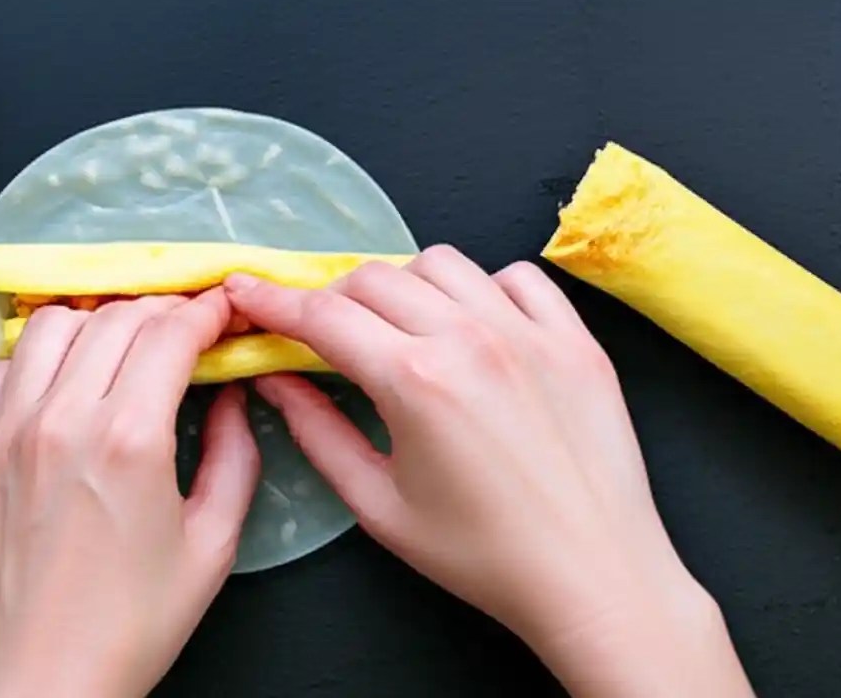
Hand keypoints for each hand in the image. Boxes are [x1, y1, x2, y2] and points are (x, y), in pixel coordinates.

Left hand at [0, 290, 259, 697]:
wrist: (35, 685)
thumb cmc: (127, 630)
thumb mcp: (212, 548)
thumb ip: (235, 458)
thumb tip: (234, 398)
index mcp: (129, 441)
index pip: (170, 333)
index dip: (204, 311)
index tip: (219, 311)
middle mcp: (60, 422)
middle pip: (115, 320)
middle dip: (159, 312)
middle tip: (181, 330)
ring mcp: (2, 434)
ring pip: (51, 328)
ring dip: (95, 325)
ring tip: (117, 350)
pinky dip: (35, 362)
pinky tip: (57, 385)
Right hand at [224, 246, 751, 696]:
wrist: (593, 576)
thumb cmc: (484, 557)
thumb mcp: (379, 506)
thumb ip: (317, 433)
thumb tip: (276, 381)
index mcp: (416, 382)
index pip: (323, 316)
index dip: (274, 300)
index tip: (247, 292)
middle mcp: (472, 340)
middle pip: (373, 278)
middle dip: (332, 298)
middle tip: (323, 332)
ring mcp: (530, 334)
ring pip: (441, 263)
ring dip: (403, 286)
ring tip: (399, 328)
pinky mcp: (575, 340)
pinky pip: (516, 277)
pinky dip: (481, 288)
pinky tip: (473, 326)